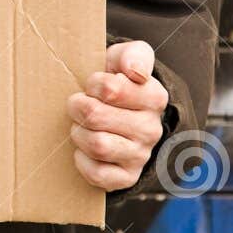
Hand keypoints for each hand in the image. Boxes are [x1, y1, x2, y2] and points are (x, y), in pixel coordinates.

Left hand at [67, 41, 167, 191]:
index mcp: (154, 97)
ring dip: (78, 133)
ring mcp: (140, 155)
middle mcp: (151, 128)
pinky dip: (82, 161)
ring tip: (81, 125)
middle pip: (96, 116)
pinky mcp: (127, 177)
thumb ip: (132, 55)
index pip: (111, 89)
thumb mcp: (124, 60)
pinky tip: (83, 149)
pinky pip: (97, 174)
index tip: (93, 85)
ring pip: (96, 145)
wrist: (117, 114)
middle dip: (77, 107)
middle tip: (78, 105)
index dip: (93, 84)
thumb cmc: (117, 83)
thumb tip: (134, 71)